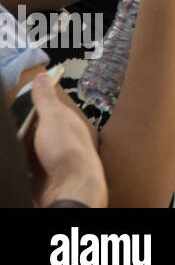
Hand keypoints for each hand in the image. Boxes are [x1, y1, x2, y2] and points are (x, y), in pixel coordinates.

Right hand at [29, 74, 105, 206]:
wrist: (70, 188)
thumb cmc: (68, 152)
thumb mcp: (54, 117)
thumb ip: (46, 98)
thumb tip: (44, 75)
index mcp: (66, 123)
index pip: (44, 110)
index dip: (28, 108)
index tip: (16, 106)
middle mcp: (59, 141)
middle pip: (32, 131)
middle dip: (21, 130)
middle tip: (14, 130)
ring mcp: (50, 160)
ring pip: (27, 150)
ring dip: (19, 148)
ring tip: (17, 148)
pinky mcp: (40, 177)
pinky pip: (24, 167)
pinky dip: (19, 164)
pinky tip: (17, 163)